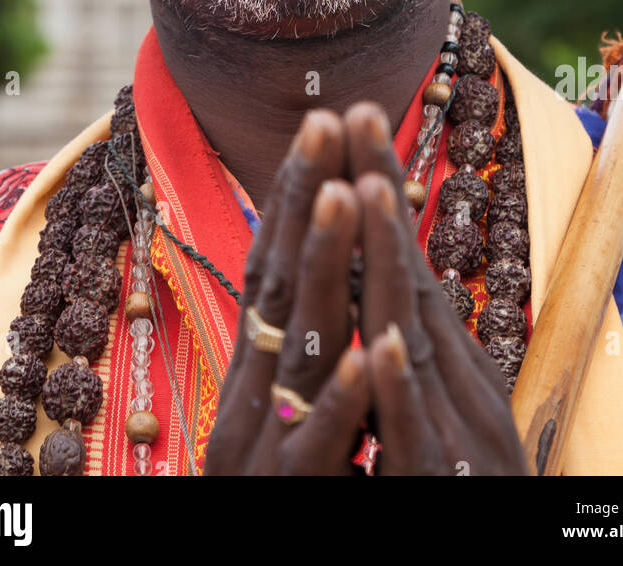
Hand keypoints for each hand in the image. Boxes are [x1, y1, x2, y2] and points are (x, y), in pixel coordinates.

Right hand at [204, 109, 369, 474]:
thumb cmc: (271, 498)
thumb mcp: (277, 415)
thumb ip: (294, 351)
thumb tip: (320, 277)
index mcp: (260, 373)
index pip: (281, 265)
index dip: (301, 193)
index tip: (326, 120)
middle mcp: (252, 395)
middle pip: (284, 284)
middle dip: (306, 200)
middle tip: (327, 120)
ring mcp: (265, 447)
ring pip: (297, 349)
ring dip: (323, 270)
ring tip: (343, 196)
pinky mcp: (289, 503)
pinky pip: (318, 448)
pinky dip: (344, 399)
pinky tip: (370, 354)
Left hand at [344, 102, 528, 475]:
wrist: (492, 548)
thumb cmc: (458, 482)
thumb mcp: (436, 402)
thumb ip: (415, 344)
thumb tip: (386, 278)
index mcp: (440, 359)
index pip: (400, 258)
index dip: (373, 187)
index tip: (353, 115)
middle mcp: (449, 380)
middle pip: (406, 274)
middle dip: (376, 191)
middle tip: (359, 109)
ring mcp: (442, 428)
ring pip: (411, 336)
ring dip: (387, 261)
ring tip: (363, 188)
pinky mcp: (431, 482)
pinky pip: (411, 433)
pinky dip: (399, 385)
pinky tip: (385, 340)